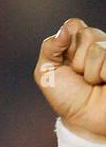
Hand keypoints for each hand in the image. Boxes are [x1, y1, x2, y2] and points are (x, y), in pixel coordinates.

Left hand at [34, 18, 105, 141]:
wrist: (86, 121)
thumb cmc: (68, 99)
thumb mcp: (46, 73)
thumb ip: (49, 47)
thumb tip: (63, 30)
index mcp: (79, 43)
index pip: (73, 25)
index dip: (66, 46)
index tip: (66, 67)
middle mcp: (98, 43)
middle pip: (86, 34)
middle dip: (78, 60)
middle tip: (82, 78)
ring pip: (97, 47)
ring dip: (91, 71)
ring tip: (95, 83)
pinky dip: (102, 74)